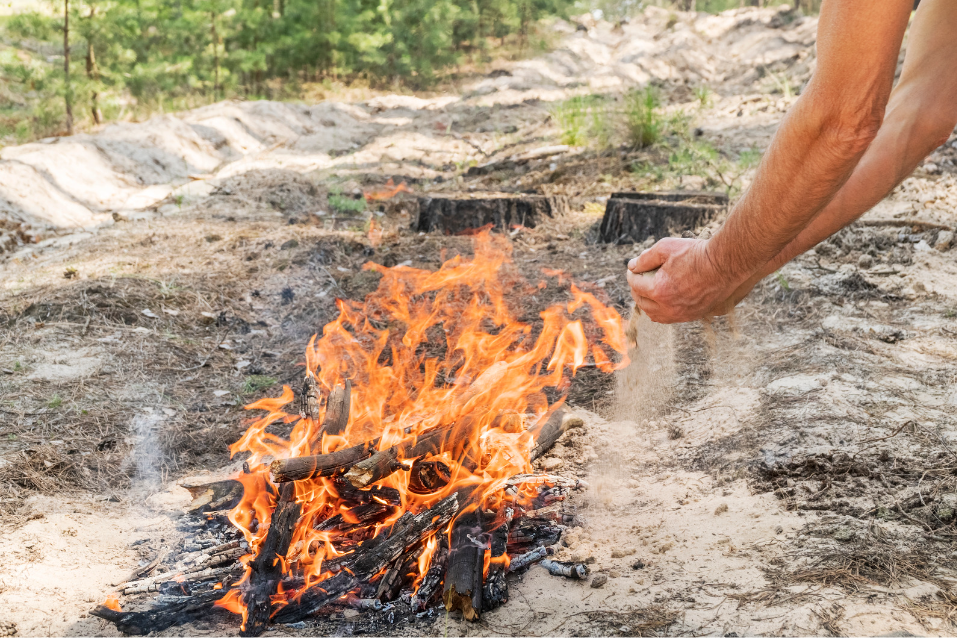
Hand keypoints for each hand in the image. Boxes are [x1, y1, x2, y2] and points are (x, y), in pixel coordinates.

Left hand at [626, 237, 745, 322]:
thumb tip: (632, 266)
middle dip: (637, 289)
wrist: (726, 263)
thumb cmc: (696, 253)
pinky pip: (669, 318)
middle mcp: (668, 307)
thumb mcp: (665, 248)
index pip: (635, 285)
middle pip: (642, 302)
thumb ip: (645, 258)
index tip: (633, 269)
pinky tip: (663, 301)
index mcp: (659, 290)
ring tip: (648, 291)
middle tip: (639, 279)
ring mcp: (681, 314)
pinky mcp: (693, 316)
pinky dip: (662, 310)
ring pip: (654, 314)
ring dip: (648, 303)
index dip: (631, 275)